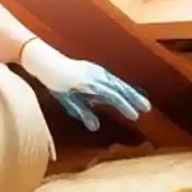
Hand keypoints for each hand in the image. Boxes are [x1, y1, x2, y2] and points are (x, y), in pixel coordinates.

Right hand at [18, 38, 150, 130]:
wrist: (44, 64)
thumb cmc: (56, 80)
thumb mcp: (72, 102)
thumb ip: (85, 113)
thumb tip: (96, 127)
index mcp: (96, 76)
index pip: (116, 86)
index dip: (128, 94)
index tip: (139, 103)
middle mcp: (99, 74)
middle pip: (121, 86)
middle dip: (134, 97)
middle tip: (147, 108)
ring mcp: (95, 77)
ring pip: (118, 90)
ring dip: (130, 101)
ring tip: (141, 111)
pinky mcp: (90, 81)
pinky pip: (110, 94)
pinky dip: (121, 102)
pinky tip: (129, 110)